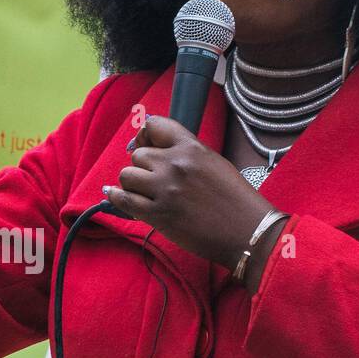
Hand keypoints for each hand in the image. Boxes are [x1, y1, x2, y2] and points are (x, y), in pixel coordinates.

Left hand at [105, 115, 276, 272]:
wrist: (247, 232)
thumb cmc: (235, 199)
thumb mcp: (214, 163)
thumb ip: (186, 153)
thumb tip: (157, 149)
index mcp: (191, 148)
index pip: (155, 125)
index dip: (146, 135)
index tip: (145, 145)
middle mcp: (174, 164)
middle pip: (138, 155)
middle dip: (142, 167)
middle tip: (153, 180)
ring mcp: (164, 190)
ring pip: (127, 176)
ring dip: (132, 184)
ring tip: (145, 193)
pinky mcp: (157, 214)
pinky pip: (123, 200)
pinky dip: (115, 197)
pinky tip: (111, 195)